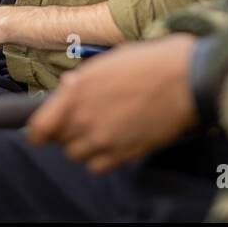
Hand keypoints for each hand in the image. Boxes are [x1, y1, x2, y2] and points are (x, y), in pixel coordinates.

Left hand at [28, 34, 199, 172]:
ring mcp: (105, 139)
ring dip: (84, 144)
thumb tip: (69, 87)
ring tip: (103, 127)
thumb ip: (84, 79)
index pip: (39, 128)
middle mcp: (85, 119)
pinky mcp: (125, 153)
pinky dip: (102, 157)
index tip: (46, 128)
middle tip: (84, 118)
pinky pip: (98, 166)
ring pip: (77, 155)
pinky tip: (115, 140)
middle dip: (66, 131)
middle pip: (59, 142)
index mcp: (76, 91)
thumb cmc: (152, 61)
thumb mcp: (109, 60)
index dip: (40, 130)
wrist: (188, 78)